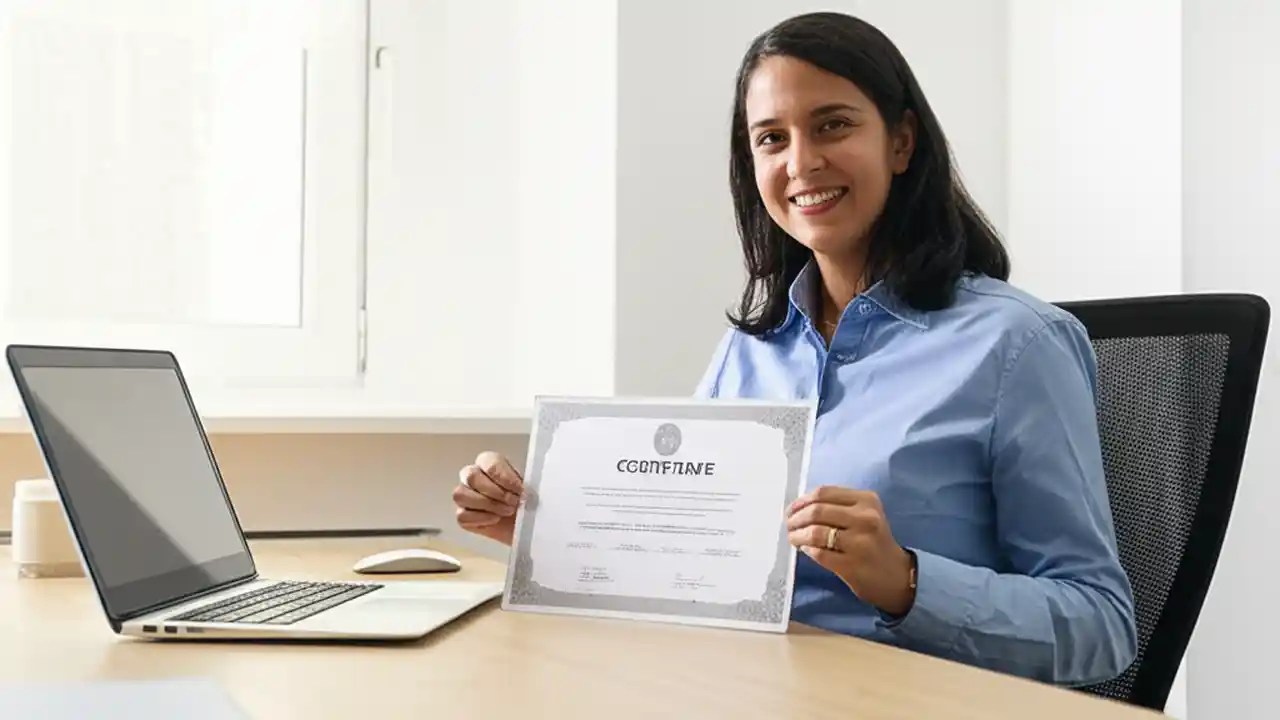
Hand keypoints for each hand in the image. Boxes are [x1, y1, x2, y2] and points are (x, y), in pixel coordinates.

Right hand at [453, 451, 523, 545]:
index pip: (488, 463)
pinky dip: (481, 518)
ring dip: (488, 504)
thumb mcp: (527, 488)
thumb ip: (523, 483)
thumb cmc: (523, 502)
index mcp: (488, 462)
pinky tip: (495, 519)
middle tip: (513, 502)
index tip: (519, 490)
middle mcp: (472, 475)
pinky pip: (462, 515)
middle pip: (472, 476)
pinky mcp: (462, 515)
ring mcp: (463, 495)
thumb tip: (523, 488)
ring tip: (506, 511)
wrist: (523, 524)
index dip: (504, 477)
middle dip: (496, 492)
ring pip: (461, 494)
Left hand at [786, 486, 915, 616]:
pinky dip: (807, 550)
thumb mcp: (865, 515)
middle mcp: (866, 518)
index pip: (823, 493)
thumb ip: (838, 506)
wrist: (897, 575)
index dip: (801, 501)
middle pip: (816, 511)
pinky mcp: (852, 565)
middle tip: (789, 526)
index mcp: (867, 500)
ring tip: (793, 539)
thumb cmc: (874, 541)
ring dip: (797, 535)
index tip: (791, 510)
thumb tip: (798, 507)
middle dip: (795, 519)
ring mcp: (860, 543)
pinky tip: (806, 550)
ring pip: (815, 532)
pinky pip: (819, 554)